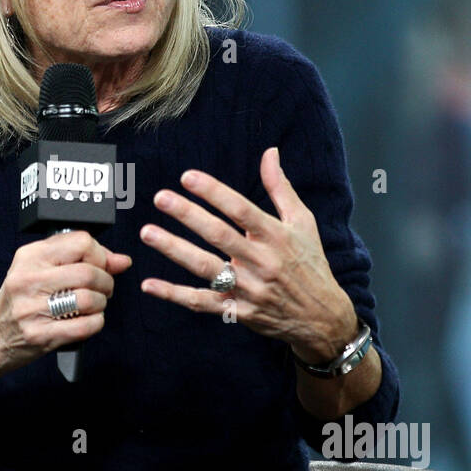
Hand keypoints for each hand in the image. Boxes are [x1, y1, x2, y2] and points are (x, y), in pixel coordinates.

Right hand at [0, 230, 131, 372]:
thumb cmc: (21, 300)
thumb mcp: (42, 269)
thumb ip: (81, 260)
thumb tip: (121, 261)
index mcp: (30, 256)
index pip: (81, 242)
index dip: (99, 255)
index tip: (99, 265)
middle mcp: (28, 279)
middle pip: (88, 272)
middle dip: (106, 282)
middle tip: (102, 289)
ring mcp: (31, 308)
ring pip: (89, 299)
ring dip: (101, 304)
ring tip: (94, 305)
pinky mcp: (39, 335)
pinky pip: (85, 326)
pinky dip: (96, 323)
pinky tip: (88, 320)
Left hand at [137, 147, 357, 362]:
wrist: (322, 318)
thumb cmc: (311, 264)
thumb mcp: (303, 223)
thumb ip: (280, 188)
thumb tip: (269, 153)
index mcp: (277, 237)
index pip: (241, 210)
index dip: (214, 192)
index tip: (187, 177)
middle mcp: (262, 262)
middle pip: (220, 236)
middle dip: (188, 216)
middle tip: (161, 198)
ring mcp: (248, 289)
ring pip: (206, 268)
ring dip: (175, 250)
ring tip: (148, 232)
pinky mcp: (238, 312)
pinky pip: (201, 303)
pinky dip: (175, 294)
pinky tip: (149, 284)